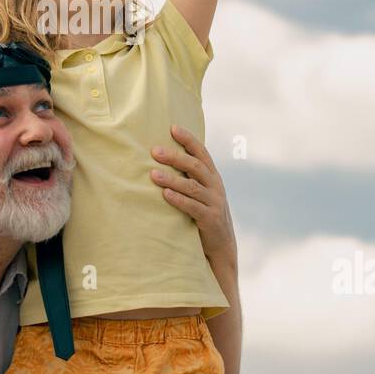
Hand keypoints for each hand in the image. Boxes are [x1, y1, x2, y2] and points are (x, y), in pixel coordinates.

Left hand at [150, 124, 235, 268]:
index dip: (188, 139)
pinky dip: (178, 200)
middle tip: (154, 151)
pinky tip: (165, 195)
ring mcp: (214, 202)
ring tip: (152, 174)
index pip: (201, 152)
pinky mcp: (210, 219)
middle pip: (194, 166)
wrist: (221, 245)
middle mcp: (215, 186)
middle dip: (174, 157)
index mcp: (212, 176)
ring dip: (171, 179)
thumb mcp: (201, 191)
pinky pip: (192, 207)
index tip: (172, 128)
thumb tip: (163, 156)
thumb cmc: (204, 213)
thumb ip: (189, 176)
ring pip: (192, 186)